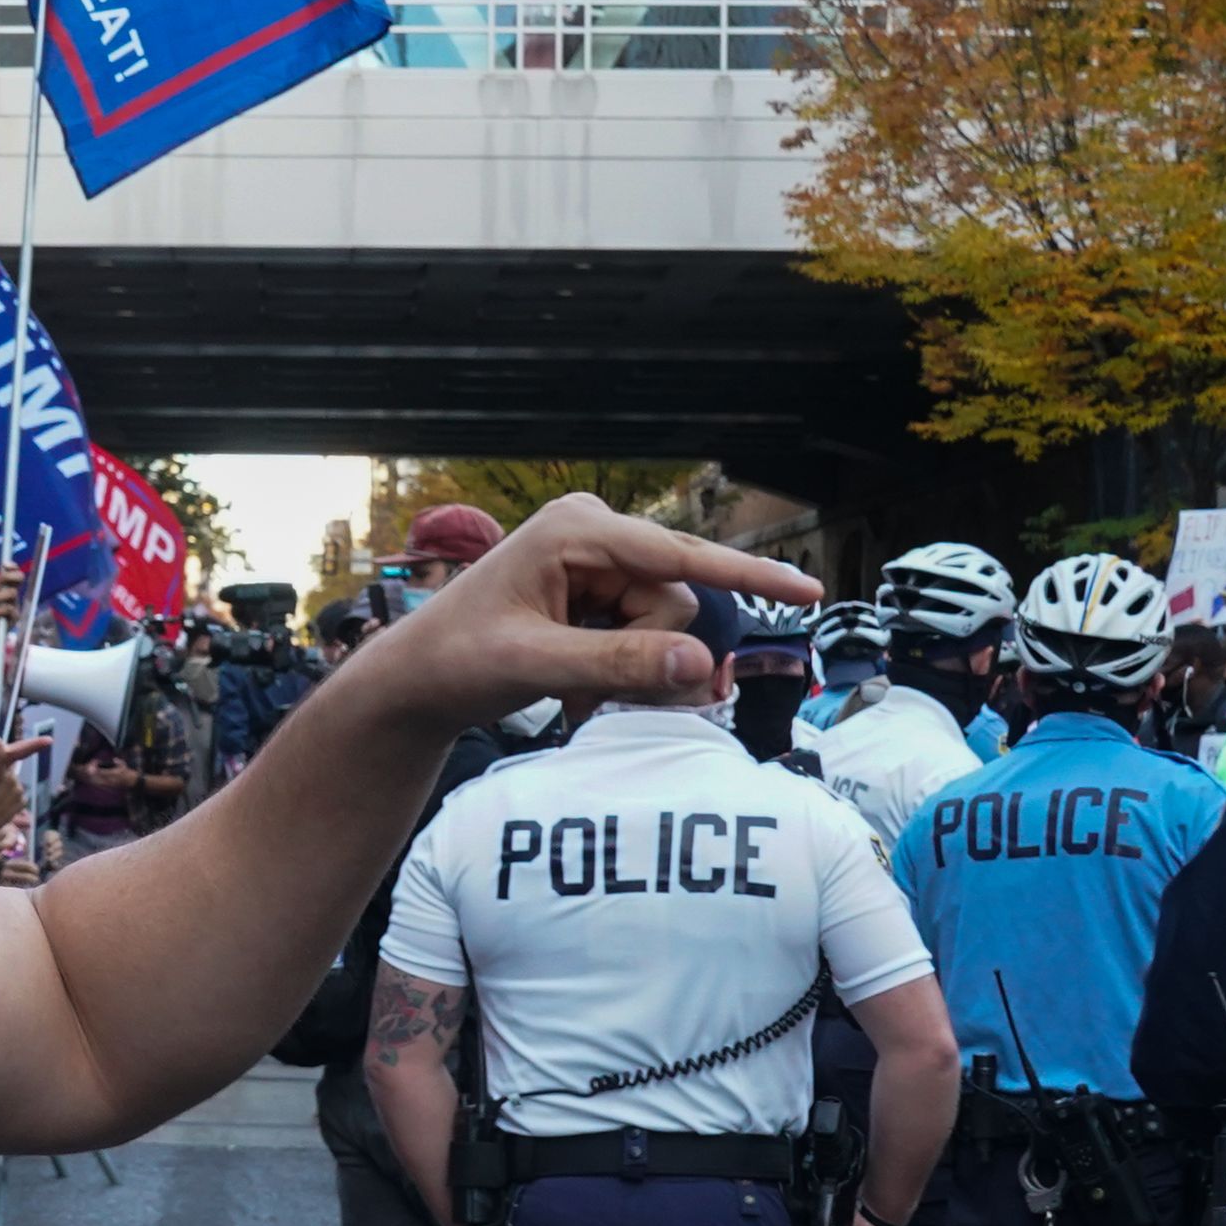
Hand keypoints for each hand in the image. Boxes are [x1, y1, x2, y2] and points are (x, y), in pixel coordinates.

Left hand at [0, 566, 23, 641]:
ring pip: (13, 592)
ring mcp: (12, 606)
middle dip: (10, 576)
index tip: (5, 564)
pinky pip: (9, 608)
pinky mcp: (13, 618)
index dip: (11, 566)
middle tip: (1, 580)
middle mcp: (8, 595)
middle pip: (19, 578)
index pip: (11, 573)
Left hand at [341, 493, 820, 733]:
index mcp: (577, 531)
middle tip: (590, 695)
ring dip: (631, 670)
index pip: (679, 556)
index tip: (808, 592)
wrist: (417, 679)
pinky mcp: (598, 588)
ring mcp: (598, 560)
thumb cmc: (458, 663)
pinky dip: (622, 669)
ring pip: (665, 626)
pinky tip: (578, 684)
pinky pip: (646, 634)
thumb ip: (619, 665)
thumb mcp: (535, 666)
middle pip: (675, 602)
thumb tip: (704, 665)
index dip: (748, 576)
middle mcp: (594, 533)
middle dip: (647, 658)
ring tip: (575, 691)